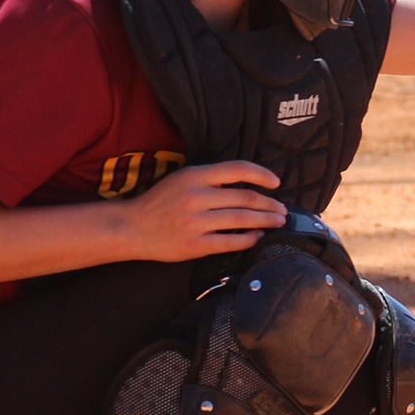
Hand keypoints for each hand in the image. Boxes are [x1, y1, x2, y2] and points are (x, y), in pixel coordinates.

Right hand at [117, 160, 287, 262]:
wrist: (132, 228)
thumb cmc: (159, 203)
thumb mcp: (182, 179)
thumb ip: (210, 179)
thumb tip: (248, 185)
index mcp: (195, 176)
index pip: (238, 169)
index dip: (262, 174)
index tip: (276, 182)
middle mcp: (197, 196)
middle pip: (245, 198)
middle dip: (269, 204)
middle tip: (282, 209)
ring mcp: (196, 222)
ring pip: (242, 219)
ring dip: (265, 221)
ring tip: (277, 222)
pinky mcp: (195, 244)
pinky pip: (230, 241)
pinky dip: (249, 239)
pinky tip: (257, 237)